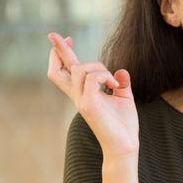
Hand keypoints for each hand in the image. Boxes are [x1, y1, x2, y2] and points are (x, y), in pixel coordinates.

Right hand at [47, 33, 138, 157]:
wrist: (125, 147)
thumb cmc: (123, 126)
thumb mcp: (123, 98)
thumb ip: (120, 83)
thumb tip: (122, 71)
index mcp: (84, 94)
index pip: (67, 71)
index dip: (63, 53)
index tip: (68, 38)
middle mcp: (78, 97)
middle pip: (57, 71)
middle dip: (58, 50)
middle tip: (57, 35)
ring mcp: (81, 101)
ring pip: (78, 70)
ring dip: (97, 66)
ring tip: (112, 80)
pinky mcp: (89, 106)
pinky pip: (90, 79)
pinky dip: (103, 75)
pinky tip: (114, 85)